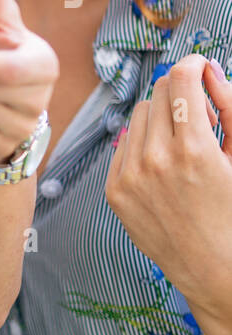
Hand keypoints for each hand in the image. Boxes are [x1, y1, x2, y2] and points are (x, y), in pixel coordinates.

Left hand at [106, 54, 231, 334]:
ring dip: (160, 121)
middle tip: (200, 118)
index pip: (179, 79)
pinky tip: (164, 167)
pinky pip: (122, 147)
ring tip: (183, 146)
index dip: (192, 66)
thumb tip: (207, 71)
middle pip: (157, 95)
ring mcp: (129, 178)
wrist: (216, 268)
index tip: (199, 68)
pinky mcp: (114, 192)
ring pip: (137, 118)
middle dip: (180, 97)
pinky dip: (142, 147)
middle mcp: (154, 161)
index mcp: (193, 150)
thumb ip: (229, 109)